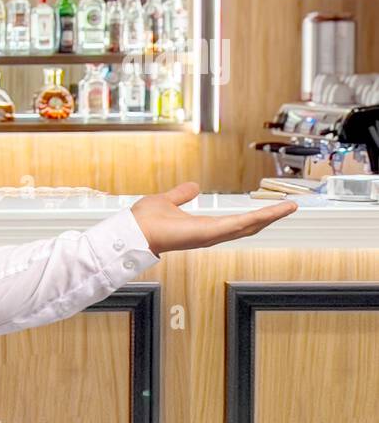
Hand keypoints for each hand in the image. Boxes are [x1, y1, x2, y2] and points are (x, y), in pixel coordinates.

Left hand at [130, 181, 297, 254]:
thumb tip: (193, 187)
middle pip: (248, 227)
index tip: (271, 209)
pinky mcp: (209, 234)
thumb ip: (181, 195)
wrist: (133, 231)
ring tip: (290, 207)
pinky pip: (239, 225)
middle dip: (270, 218)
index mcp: (203, 227)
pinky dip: (258, 218)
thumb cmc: (144, 221)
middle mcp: (210, 234)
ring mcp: (211, 236)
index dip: (255, 216)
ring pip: (249, 226)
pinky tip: (273, 211)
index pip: (235, 223)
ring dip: (270, 216)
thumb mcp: (168, 201)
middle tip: (289, 208)